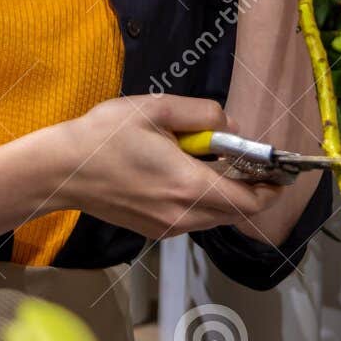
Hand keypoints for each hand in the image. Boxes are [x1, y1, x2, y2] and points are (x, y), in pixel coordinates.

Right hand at [46, 94, 283, 239]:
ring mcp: (168, 228)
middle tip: (236, 152)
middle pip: (237, 210)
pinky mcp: (155, 232)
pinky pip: (193, 217)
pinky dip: (200, 198)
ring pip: (216, 215)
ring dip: (222, 190)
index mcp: (189, 187)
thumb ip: (204, 114)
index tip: (279, 168)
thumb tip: (232, 126)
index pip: (251, 201)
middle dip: (247, 184)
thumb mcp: (157, 109)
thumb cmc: (105, 135)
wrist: (61, 170)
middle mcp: (183, 216)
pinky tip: (177, 171)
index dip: (273, 186)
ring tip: (200, 157)